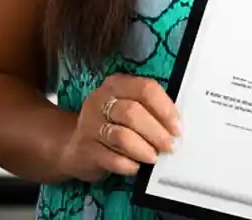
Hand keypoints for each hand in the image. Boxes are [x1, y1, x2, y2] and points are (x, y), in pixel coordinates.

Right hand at [58, 73, 180, 181]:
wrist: (74, 143)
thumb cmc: (113, 123)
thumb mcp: (128, 106)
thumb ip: (149, 109)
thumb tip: (176, 126)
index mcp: (117, 84)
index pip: (146, 89)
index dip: (165, 109)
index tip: (177, 128)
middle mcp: (100, 101)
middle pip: (133, 113)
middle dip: (156, 132)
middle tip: (169, 146)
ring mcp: (89, 125)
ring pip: (122, 136)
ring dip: (144, 149)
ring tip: (154, 157)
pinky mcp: (85, 150)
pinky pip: (112, 159)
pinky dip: (129, 165)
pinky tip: (136, 166)